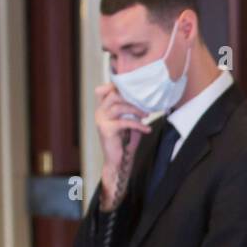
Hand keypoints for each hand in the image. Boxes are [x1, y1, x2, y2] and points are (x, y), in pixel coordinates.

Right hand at [94, 82, 149, 209]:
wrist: (117, 160)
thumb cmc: (124, 140)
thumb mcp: (128, 120)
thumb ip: (130, 109)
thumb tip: (143, 97)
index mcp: (102, 108)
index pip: (104, 91)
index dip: (115, 86)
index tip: (132, 87)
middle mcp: (99, 112)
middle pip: (113, 95)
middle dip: (131, 97)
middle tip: (144, 103)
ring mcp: (101, 120)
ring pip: (119, 107)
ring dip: (136, 110)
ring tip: (147, 115)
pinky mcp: (106, 130)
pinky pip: (125, 122)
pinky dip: (138, 125)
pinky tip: (147, 129)